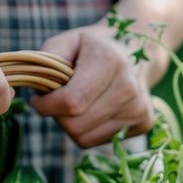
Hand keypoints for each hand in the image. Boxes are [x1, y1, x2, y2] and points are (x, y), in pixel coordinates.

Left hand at [31, 24, 163, 147]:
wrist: (138, 50)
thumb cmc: (94, 47)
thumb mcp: (68, 41)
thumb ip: (49, 59)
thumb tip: (38, 88)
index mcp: (109, 62)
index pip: (70, 102)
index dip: (46, 106)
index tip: (39, 99)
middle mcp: (128, 88)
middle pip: (75, 125)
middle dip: (58, 116)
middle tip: (60, 100)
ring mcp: (139, 108)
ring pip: (84, 138)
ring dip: (72, 125)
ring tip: (78, 104)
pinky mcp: (144, 123)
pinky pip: (99, 141)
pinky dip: (89, 130)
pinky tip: (95, 111)